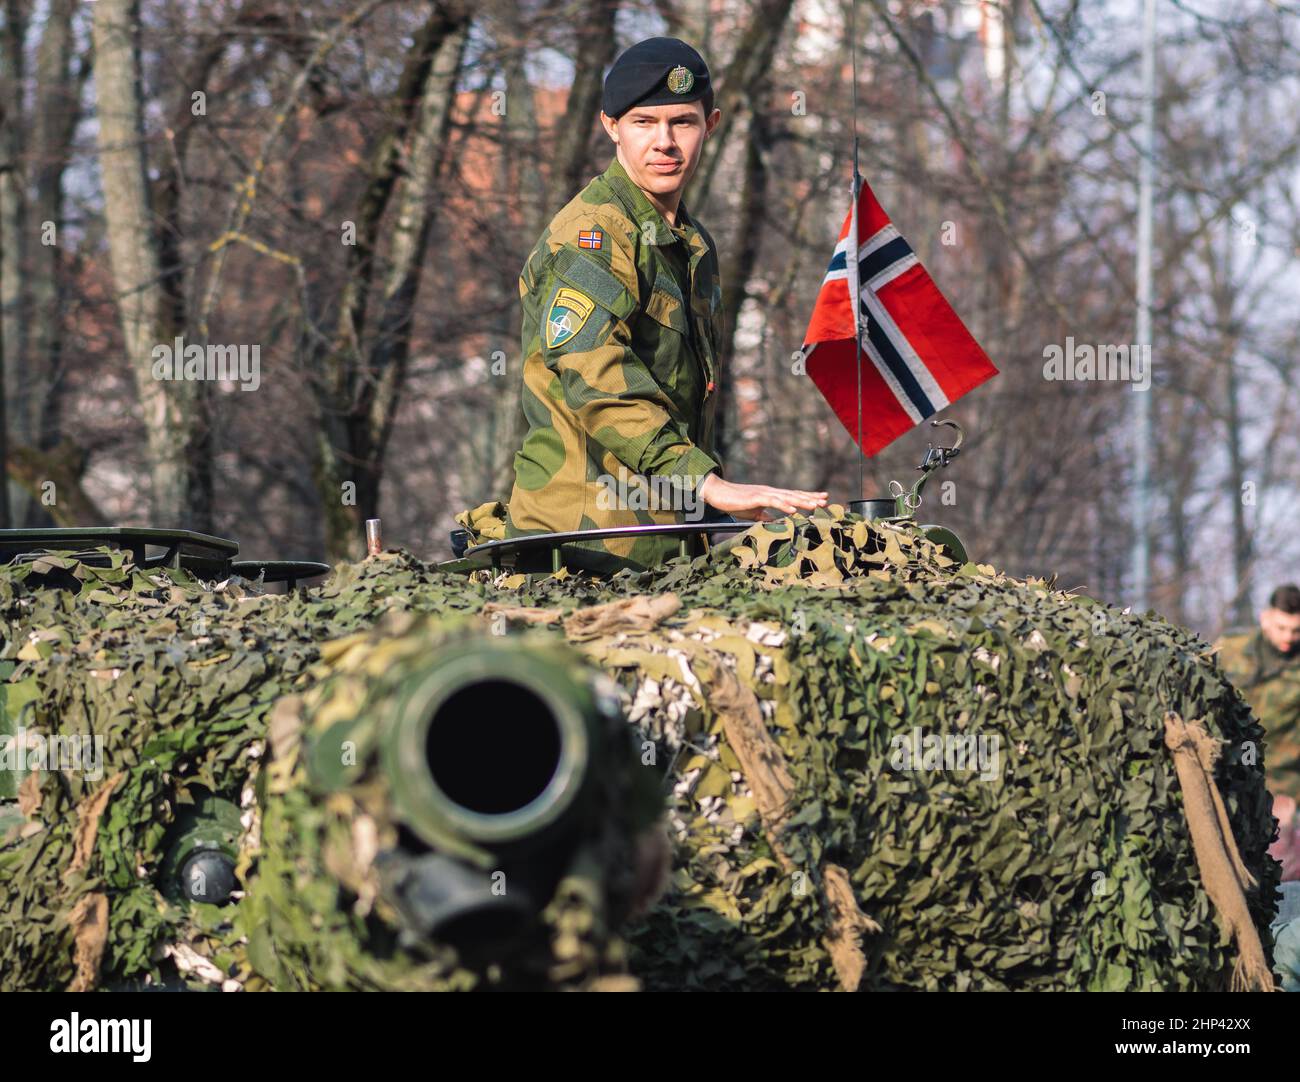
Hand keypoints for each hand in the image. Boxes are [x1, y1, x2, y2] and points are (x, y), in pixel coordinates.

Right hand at [698, 473, 828, 521]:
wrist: (718, 493)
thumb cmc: (735, 502)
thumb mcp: (754, 512)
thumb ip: (767, 517)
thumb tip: (778, 523)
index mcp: (771, 495)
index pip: (793, 496)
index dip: (808, 497)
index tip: (822, 500)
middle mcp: (771, 492)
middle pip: (794, 495)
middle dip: (811, 498)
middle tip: (826, 501)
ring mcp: (764, 493)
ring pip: (787, 497)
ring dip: (802, 501)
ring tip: (816, 505)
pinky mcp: (755, 497)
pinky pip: (773, 501)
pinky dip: (784, 505)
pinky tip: (793, 510)